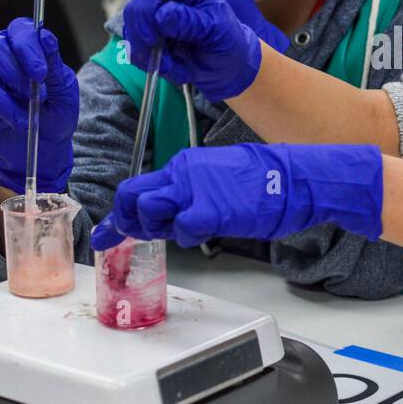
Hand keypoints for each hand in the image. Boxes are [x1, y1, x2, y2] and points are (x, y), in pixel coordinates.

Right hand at [0, 18, 78, 193]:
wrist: (40, 147)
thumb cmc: (54, 115)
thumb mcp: (64, 92)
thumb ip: (54, 67)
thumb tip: (46, 38)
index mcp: (26, 48)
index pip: (20, 30)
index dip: (27, 47)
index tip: (40, 72)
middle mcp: (0, 56)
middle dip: (15, 76)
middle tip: (33, 99)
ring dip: (5, 104)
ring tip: (23, 120)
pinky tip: (2, 123)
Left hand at [91, 143, 383, 249]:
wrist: (295, 178)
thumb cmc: (267, 180)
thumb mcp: (220, 176)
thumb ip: (191, 191)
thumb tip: (173, 212)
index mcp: (185, 164)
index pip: (139, 186)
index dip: (119, 213)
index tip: (107, 232)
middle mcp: (183, 172)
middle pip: (131, 196)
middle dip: (127, 221)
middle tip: (134, 238)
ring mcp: (193, 189)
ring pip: (150, 212)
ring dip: (160, 228)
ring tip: (189, 227)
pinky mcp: (208, 209)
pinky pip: (180, 230)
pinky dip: (187, 237)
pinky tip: (208, 229)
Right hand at [121, 0, 278, 100]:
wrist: (228, 65)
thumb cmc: (228, 42)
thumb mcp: (218, 32)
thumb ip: (192, 22)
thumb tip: (162, 15)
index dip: (148, 3)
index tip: (153, 34)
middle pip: (137, 4)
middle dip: (144, 35)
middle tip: (161, 58)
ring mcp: (155, 12)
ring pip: (132, 28)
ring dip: (148, 54)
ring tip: (174, 68)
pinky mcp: (148, 32)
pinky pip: (135, 46)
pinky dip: (149, 61)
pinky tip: (172, 68)